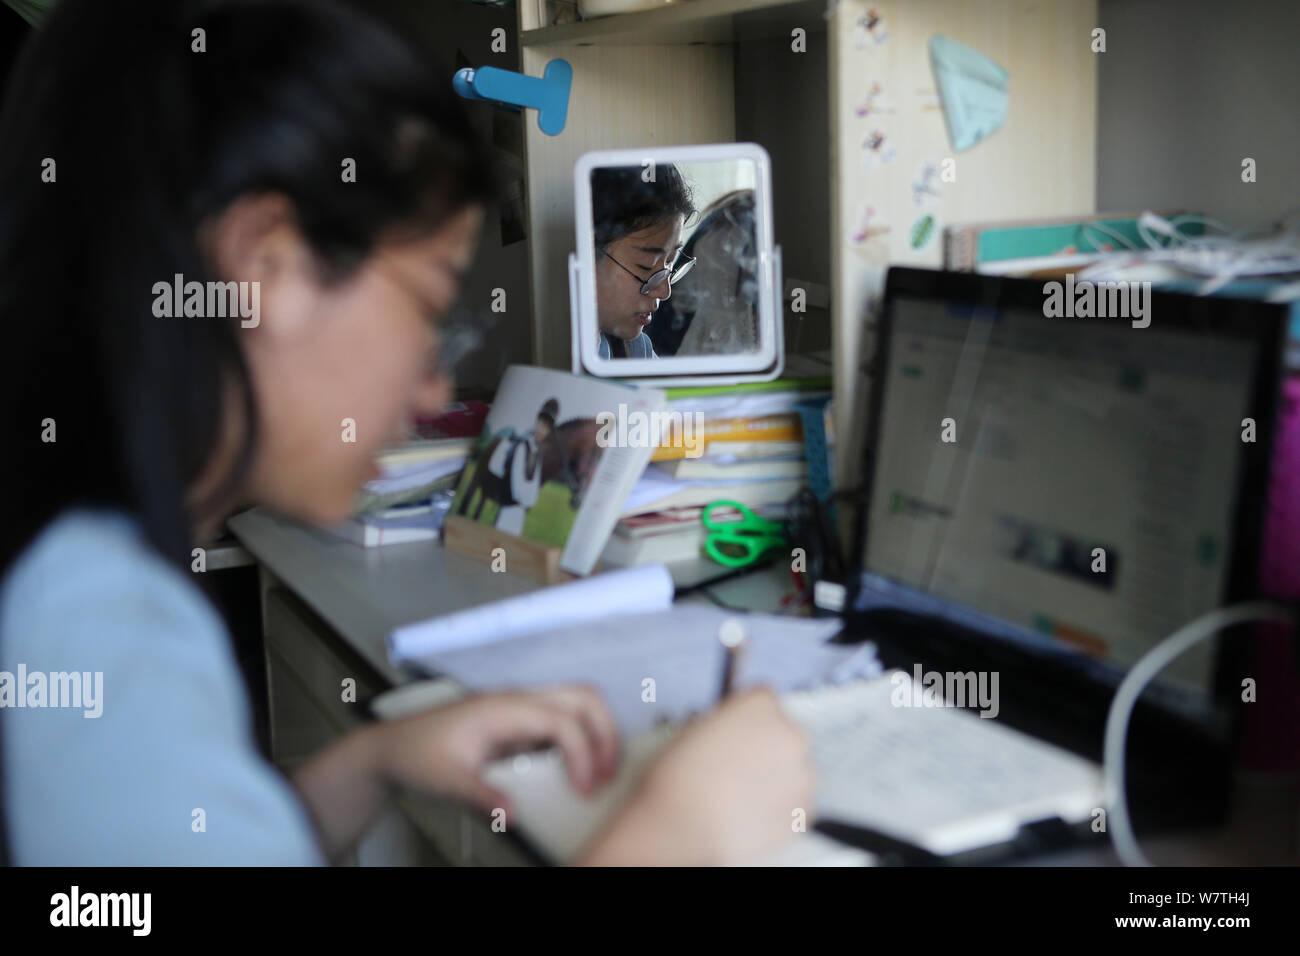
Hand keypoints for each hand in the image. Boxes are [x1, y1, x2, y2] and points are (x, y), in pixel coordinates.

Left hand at [376, 687, 619, 815]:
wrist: (392, 747)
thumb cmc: (417, 755)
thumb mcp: (445, 780)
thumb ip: (480, 795)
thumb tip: (515, 814)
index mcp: (502, 708)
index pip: (560, 720)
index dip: (582, 753)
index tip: (585, 789)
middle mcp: (517, 700)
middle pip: (582, 698)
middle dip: (605, 734)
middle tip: (607, 776)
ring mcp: (520, 707)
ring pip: (578, 703)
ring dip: (598, 733)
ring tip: (601, 774)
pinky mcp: (520, 721)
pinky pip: (563, 720)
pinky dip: (581, 740)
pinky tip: (578, 772)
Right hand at [581, 688, 814, 865]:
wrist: (682, 828)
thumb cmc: (676, 780)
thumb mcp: (694, 730)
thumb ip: (726, 724)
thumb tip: (733, 735)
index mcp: (760, 705)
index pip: (765, 699)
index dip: (748, 718)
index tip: (738, 733)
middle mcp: (789, 733)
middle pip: (784, 733)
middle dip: (766, 748)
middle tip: (736, 769)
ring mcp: (802, 774)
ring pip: (793, 770)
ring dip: (775, 779)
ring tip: (740, 797)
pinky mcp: (804, 811)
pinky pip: (797, 804)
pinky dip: (779, 808)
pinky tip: (749, 814)